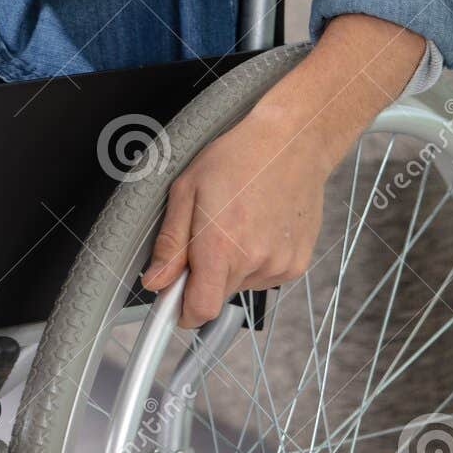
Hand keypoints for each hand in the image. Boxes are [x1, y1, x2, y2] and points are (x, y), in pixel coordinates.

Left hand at [140, 14, 427, 328]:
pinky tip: (259, 225)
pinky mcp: (297, 264)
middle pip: (217, 294)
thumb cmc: (236, 157)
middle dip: (204, 273)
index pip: (199, 310)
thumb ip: (170, 242)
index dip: (181, 310)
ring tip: (238, 220)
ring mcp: (280, 265)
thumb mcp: (187, 189)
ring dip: (232, 264)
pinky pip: (265, 275)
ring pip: (241, 284)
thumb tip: (155, 283)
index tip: (172, 299)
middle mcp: (253, 262)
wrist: (293, 142)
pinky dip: (256, 258)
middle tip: (208, 231)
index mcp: (220, 246)